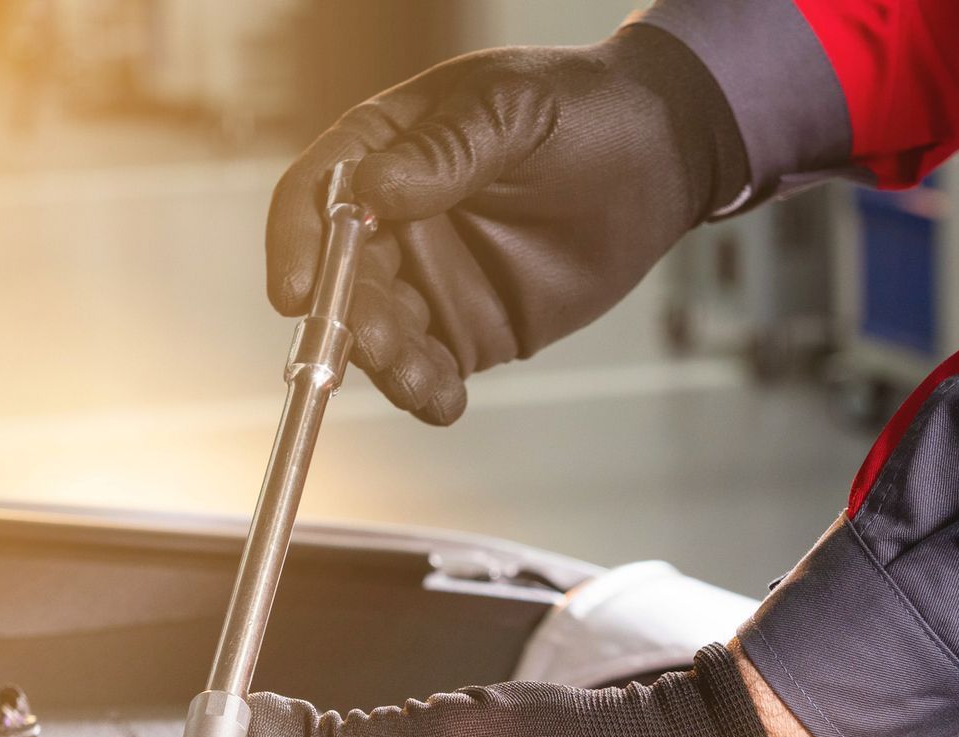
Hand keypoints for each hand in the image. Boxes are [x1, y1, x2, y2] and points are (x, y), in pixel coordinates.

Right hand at [266, 25, 744, 424]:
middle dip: (349, 320)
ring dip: (389, 365)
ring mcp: (429, 280)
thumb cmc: (582, 111)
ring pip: (382, 335)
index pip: (317, 198)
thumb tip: (371, 191)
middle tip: (378, 344)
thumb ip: (443, 154)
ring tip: (421, 380)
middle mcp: (393, 222)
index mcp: (384, 152)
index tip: (296, 291)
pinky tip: (444, 403)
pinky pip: (434, 369)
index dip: (298, 245)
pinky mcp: (468, 329)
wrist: (662, 158)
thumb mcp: (510, 113)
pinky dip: (430, 393)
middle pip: (342, 280)